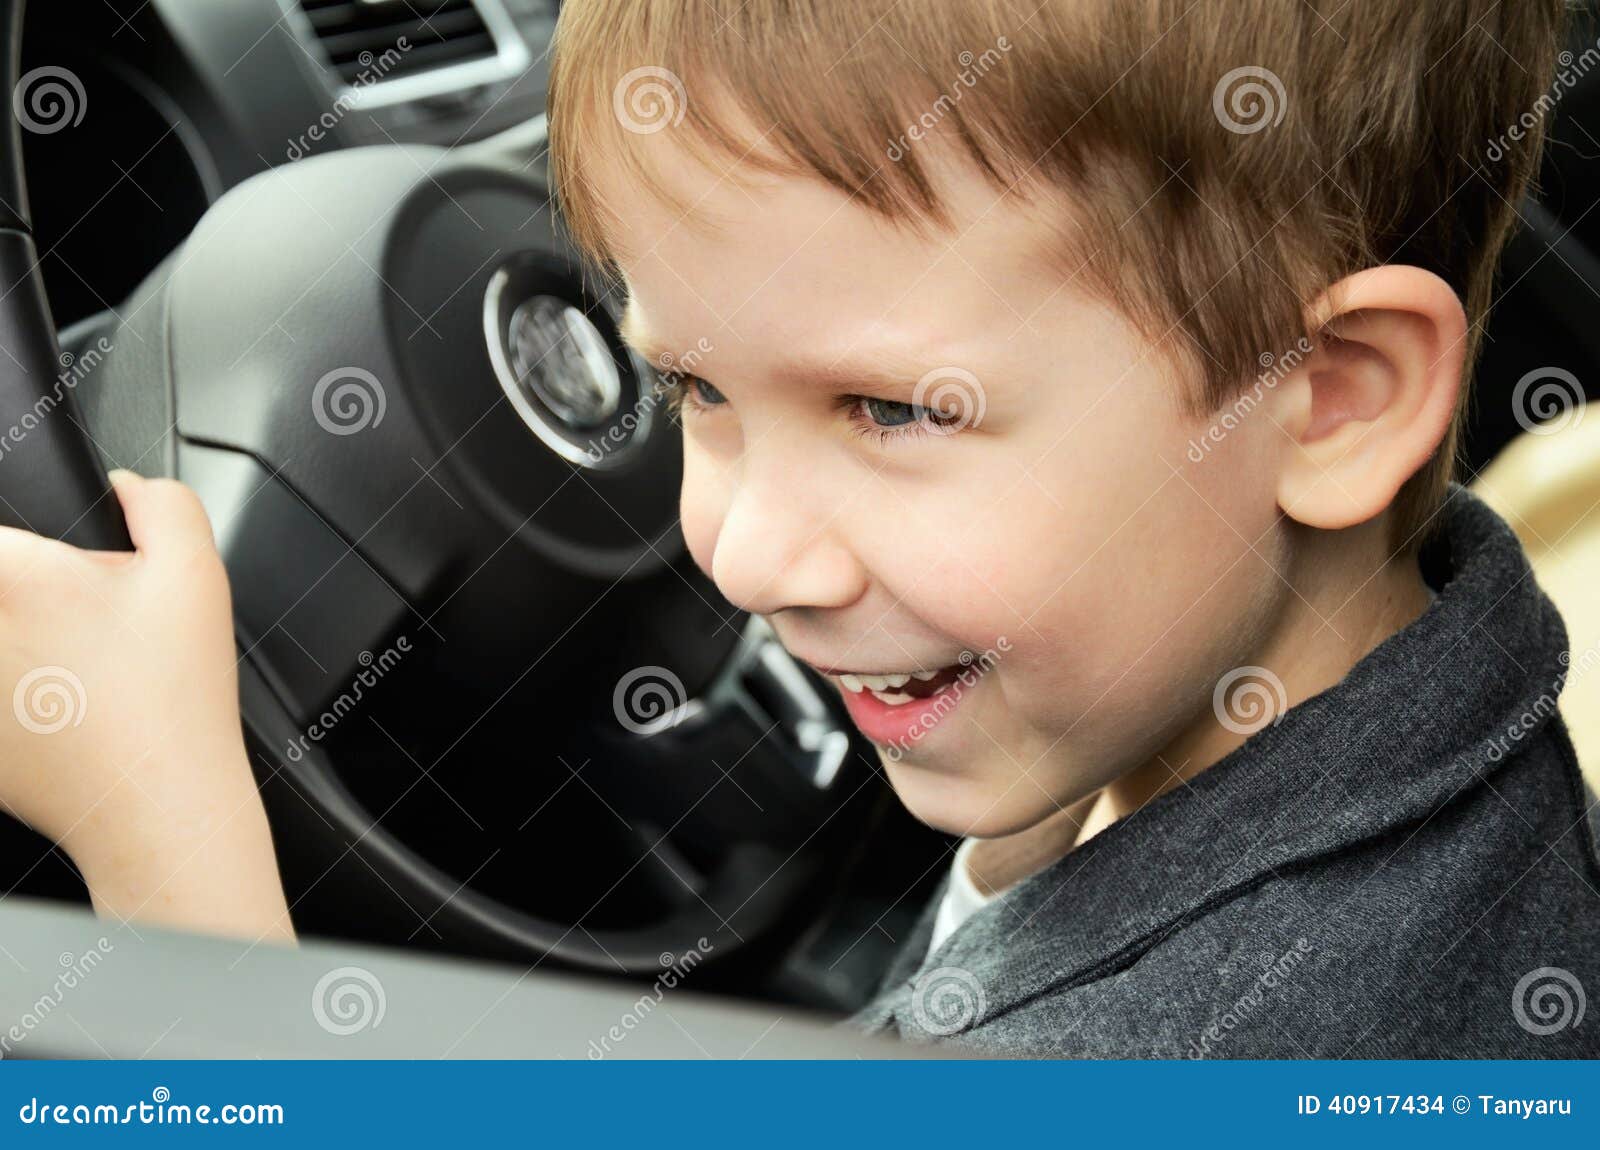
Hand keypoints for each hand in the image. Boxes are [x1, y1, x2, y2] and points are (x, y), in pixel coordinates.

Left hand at [0, 470, 291, 941]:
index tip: (62, 585)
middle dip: (28, 598)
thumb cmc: (173, 700)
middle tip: (75, 627)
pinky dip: (17, 699)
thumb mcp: (195, 575)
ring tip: (73, 675)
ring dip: (23, 647)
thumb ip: (160, 502)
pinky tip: (57, 717)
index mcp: (6, 574)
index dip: (28, 553)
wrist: (157, 807)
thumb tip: (124, 489)